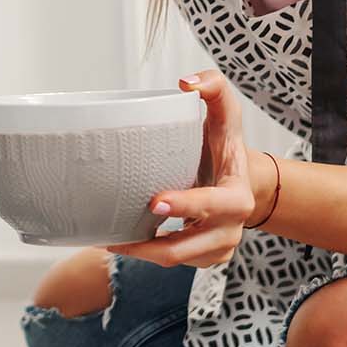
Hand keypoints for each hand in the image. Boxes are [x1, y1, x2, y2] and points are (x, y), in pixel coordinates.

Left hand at [105, 69, 259, 268]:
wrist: (239, 180)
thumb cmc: (224, 146)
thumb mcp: (226, 114)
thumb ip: (213, 88)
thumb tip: (186, 82)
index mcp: (238, 195)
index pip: (216, 206)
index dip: (188, 206)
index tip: (154, 202)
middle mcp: (230, 229)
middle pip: (189, 247)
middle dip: (154, 244)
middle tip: (116, 236)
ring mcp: (217, 249)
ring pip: (175, 260)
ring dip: (141, 253)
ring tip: (107, 240)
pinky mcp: (202, 260)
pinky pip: (171, 263)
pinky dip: (144, 255)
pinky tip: (119, 242)